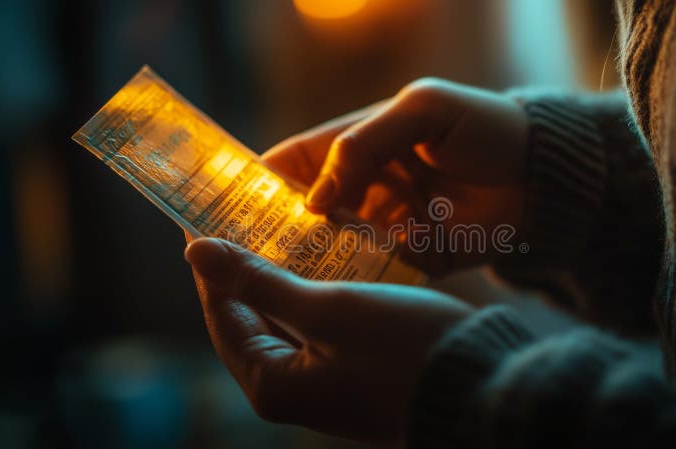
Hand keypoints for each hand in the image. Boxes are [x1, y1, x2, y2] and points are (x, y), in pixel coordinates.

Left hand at [185, 237, 473, 443]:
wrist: (479, 388)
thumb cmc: (402, 348)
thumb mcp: (327, 307)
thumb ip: (260, 280)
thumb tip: (196, 251)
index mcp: (271, 383)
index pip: (222, 313)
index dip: (216, 264)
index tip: (211, 219)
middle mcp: (290, 392)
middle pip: (251, 320)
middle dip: (249, 270)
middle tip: (248, 220)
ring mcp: (322, 388)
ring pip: (285, 324)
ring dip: (283, 280)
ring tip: (283, 230)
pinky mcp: (350, 378)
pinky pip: (317, 332)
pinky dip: (314, 297)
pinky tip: (323, 262)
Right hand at [263, 78, 528, 275]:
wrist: (544, 176)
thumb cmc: (485, 126)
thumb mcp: (422, 109)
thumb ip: (363, 143)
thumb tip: (315, 198)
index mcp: (357, 145)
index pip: (291, 164)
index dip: (256, 185)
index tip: (223, 211)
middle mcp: (363, 188)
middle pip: (302, 215)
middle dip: (274, 236)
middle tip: (244, 263)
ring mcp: (384, 226)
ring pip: (330, 250)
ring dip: (308, 267)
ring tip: (278, 288)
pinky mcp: (410, 258)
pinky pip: (372, 275)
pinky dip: (352, 286)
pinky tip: (331, 301)